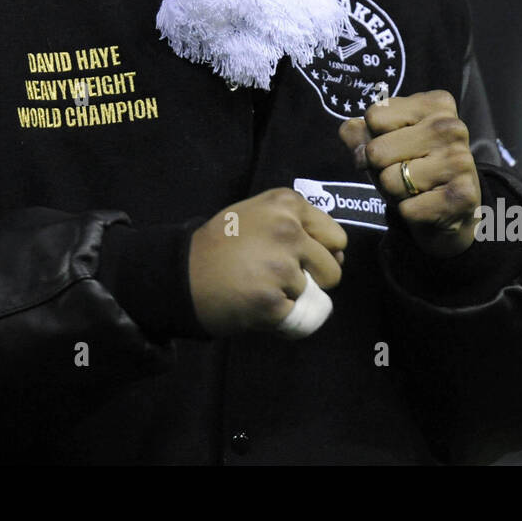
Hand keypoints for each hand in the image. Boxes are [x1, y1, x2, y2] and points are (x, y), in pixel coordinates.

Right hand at [188, 187, 346, 336]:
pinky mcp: (273, 302)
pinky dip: (279, 316)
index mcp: (287, 204)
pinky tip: (253, 302)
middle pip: (333, 269)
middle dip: (313, 278)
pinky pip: (296, 316)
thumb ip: (298, 224)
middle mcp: (289, 230)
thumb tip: (339, 255)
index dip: (320, 252)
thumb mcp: (258, 214)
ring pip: (312, 294)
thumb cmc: (221, 244)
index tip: (294, 255)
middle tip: (275, 275)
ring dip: (290, 295)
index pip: (336, 237)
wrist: (181, 274)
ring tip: (258, 285)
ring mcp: (282, 267)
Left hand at [339, 89, 480, 259]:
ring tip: (415, 189)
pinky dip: (409, 212)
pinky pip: (407, 208)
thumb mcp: (385, 143)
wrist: (451, 210)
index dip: (373, 139)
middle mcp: (452, 127)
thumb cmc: (414, 168)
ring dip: (394, 192)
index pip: (374, 116)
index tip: (394, 147)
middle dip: (380, 169)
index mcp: (436, 104)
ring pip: (390, 180)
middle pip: (377, 150)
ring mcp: (460, 161)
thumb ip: (360, 133)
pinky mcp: (462, 195)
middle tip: (403, 173)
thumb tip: (349, 130)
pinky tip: (428, 205)